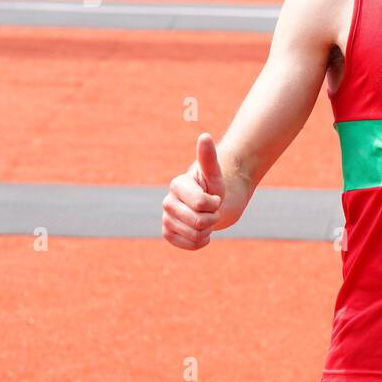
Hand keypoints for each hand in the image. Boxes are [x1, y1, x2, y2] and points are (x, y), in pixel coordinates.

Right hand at [162, 133, 225, 249]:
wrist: (213, 204)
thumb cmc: (215, 186)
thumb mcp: (215, 174)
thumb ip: (208, 158)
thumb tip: (204, 136)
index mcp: (177, 185)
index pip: (201, 204)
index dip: (214, 204)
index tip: (214, 198)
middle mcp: (167, 202)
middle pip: (199, 223)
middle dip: (212, 219)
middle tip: (212, 211)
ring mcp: (166, 219)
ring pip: (195, 236)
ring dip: (208, 230)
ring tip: (206, 219)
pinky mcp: (168, 234)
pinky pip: (189, 245)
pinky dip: (201, 241)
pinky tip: (201, 232)